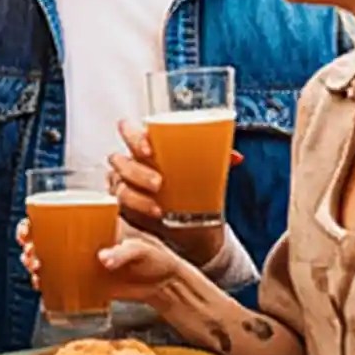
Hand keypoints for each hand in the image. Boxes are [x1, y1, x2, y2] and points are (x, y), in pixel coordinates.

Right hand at [17, 218, 193, 304]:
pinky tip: (40, 283)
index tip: (30, 225)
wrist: (166, 285)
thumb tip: (103, 259)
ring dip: (34, 259)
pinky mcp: (86, 280)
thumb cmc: (158, 258)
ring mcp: (84, 259)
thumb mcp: (144, 249)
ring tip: (34, 266)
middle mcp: (86, 238)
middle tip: (29, 250)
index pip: (62, 211)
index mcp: (98, 222)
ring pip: (49, 255)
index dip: (39, 216)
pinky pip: (59, 278)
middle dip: (30, 240)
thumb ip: (125, 252)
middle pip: (48, 233)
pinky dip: (46, 280)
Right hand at [107, 120, 242, 223]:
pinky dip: (136, 212)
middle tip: (158, 183)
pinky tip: (152, 217)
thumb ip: (218, 159)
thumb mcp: (205, 171)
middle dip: (137, 172)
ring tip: (158, 209)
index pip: (128, 132)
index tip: (148, 149)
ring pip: (119, 186)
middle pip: (120, 160)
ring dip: (137, 198)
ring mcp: (125, 186)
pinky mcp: (125, 208)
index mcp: (147, 147)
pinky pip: (120, 207)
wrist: (192, 223)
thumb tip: (235, 157)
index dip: (132, 137)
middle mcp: (131, 164)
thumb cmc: (192, 186)